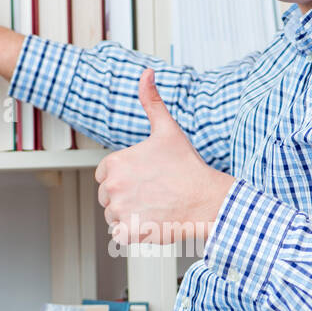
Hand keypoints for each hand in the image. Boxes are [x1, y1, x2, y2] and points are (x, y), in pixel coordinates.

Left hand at [95, 68, 234, 246]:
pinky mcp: (128, 232)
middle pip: (107, 198)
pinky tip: (150, 223)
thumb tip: (147, 73)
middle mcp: (113, 187)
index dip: (124, 178)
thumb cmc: (188, 166)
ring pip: (113, 218)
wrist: (206, 200)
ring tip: (154, 208)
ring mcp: (120, 211)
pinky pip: (119, 236)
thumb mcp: (167, 130)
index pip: (105, 176)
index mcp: (115, 163)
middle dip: (125, 198)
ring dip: (128, 216)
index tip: (144, 179)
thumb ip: (152, 101)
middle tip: (152, 194)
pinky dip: (132, 234)